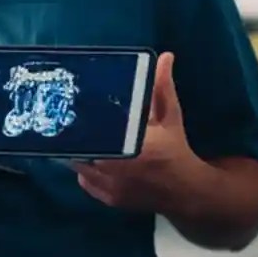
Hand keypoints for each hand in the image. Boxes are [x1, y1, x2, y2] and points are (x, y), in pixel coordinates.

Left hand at [72, 53, 202, 214]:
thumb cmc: (176, 150)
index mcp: (135, 147)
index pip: (99, 134)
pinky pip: (85, 182)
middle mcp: (119, 170)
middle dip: (76, 137)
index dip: (85, 124)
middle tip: (70, 122)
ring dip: (78, 153)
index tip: (76, 112)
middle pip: (82, 151)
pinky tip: (86, 157)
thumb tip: (165, 56)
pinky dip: (84, 170)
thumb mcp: (171, 117)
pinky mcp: (109, 200)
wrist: (187, 191)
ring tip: (74, 137)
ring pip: (80, 167)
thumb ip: (162, 87)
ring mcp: (112, 188)